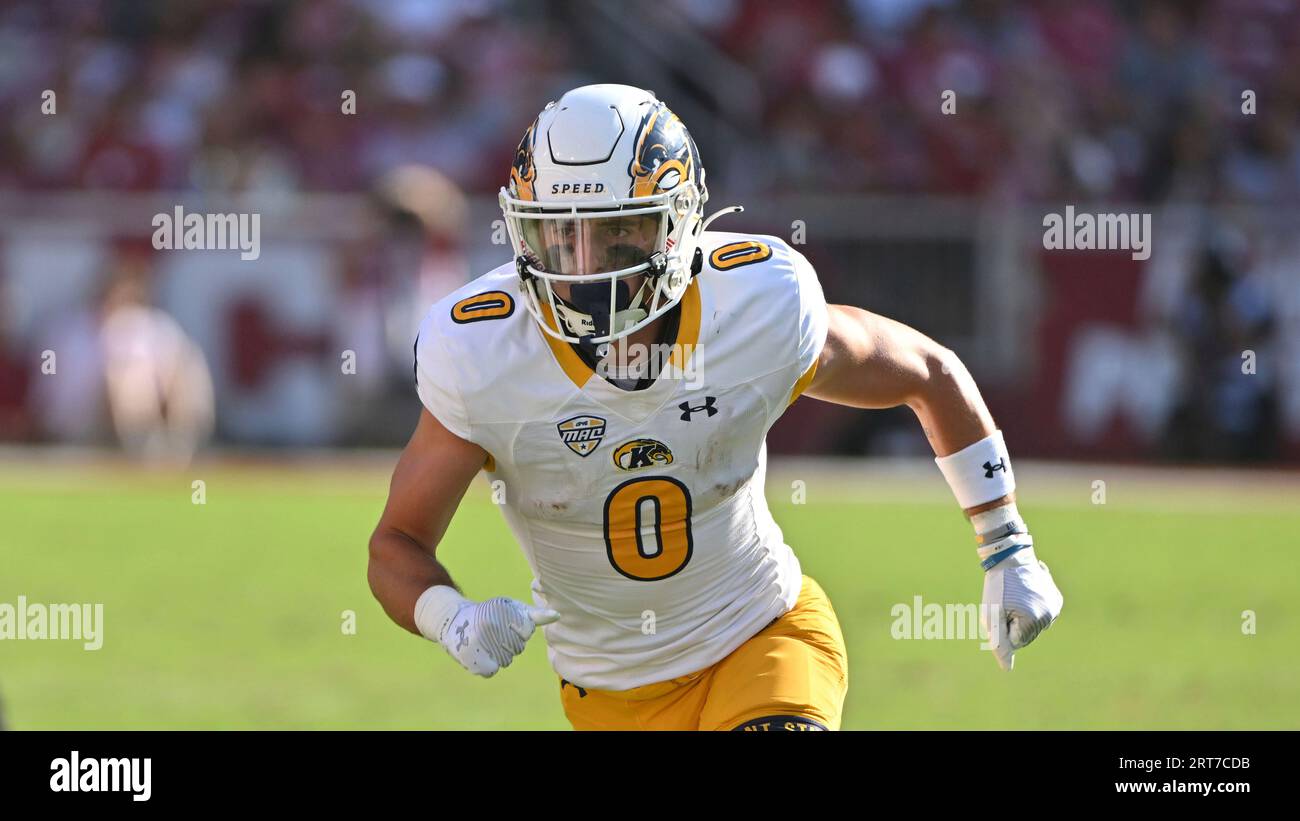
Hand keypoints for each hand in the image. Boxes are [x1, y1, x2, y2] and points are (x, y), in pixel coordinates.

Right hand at [416, 587, 559, 676]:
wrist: (453, 620)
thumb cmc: (488, 614)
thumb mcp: (510, 608)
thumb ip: (534, 615)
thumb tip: (558, 616)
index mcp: (501, 613)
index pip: (525, 631)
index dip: (517, 628)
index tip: (504, 621)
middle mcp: (490, 628)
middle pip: (517, 648)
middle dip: (507, 641)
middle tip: (491, 631)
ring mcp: (479, 644)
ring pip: (505, 660)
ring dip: (498, 653)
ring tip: (484, 640)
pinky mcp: (471, 660)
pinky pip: (492, 670)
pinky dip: (488, 665)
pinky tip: (481, 653)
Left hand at [980, 546, 1062, 670]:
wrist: (1010, 556)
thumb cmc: (998, 586)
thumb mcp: (992, 615)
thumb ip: (1000, 643)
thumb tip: (1007, 669)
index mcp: (1034, 620)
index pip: (1016, 642)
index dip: (1003, 627)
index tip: (1002, 608)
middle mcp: (1050, 616)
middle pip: (1027, 635)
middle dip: (1013, 624)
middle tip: (1007, 602)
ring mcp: (1056, 607)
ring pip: (1034, 626)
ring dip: (1022, 617)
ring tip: (1016, 596)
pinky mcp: (1057, 600)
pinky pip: (1041, 614)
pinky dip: (1032, 609)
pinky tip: (1026, 592)